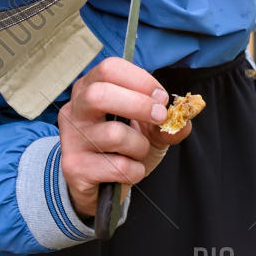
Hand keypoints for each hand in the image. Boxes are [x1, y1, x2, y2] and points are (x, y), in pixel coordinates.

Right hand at [58, 57, 191, 219]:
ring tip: (138, 152)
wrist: (101, 186)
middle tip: (160, 117)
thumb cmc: (123, 148)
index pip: (109, 69)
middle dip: (139, 105)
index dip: (141, 80)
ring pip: (114, 134)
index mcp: (89, 89)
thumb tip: (183, 118)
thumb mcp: (148, 129)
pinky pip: (117, 166)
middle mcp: (74, 110)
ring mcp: (71, 140)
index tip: (161, 97)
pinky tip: (128, 172)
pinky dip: (134, 171)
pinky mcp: (75, 168)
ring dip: (139, 146)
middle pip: (100, 95)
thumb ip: (167, 121)